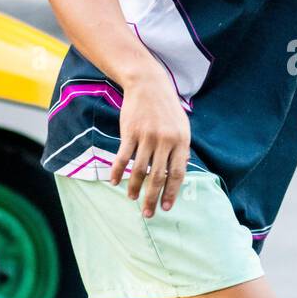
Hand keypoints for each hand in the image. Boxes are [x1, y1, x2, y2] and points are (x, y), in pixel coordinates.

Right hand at [108, 73, 191, 216]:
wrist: (148, 84)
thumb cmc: (166, 108)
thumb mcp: (182, 126)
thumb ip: (181, 148)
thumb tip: (181, 170)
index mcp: (181, 141)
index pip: (177, 173)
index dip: (171, 192)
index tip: (166, 207)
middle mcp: (165, 141)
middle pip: (158, 176)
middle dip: (153, 198)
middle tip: (148, 213)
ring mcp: (147, 136)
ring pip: (140, 170)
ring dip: (134, 188)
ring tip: (131, 198)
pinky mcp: (130, 132)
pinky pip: (123, 157)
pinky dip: (118, 172)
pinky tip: (114, 182)